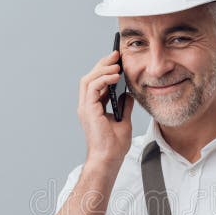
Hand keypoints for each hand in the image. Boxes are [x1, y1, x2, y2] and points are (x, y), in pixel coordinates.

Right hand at [77, 49, 134, 166]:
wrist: (109, 159)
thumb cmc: (114, 146)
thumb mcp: (124, 121)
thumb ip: (124, 106)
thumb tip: (129, 94)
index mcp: (93, 108)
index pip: (96, 83)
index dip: (105, 70)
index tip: (117, 61)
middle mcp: (87, 106)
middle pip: (90, 77)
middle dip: (103, 64)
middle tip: (116, 55)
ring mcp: (86, 108)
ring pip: (89, 79)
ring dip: (103, 69)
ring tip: (116, 64)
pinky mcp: (88, 110)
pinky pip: (93, 87)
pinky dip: (103, 79)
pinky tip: (116, 76)